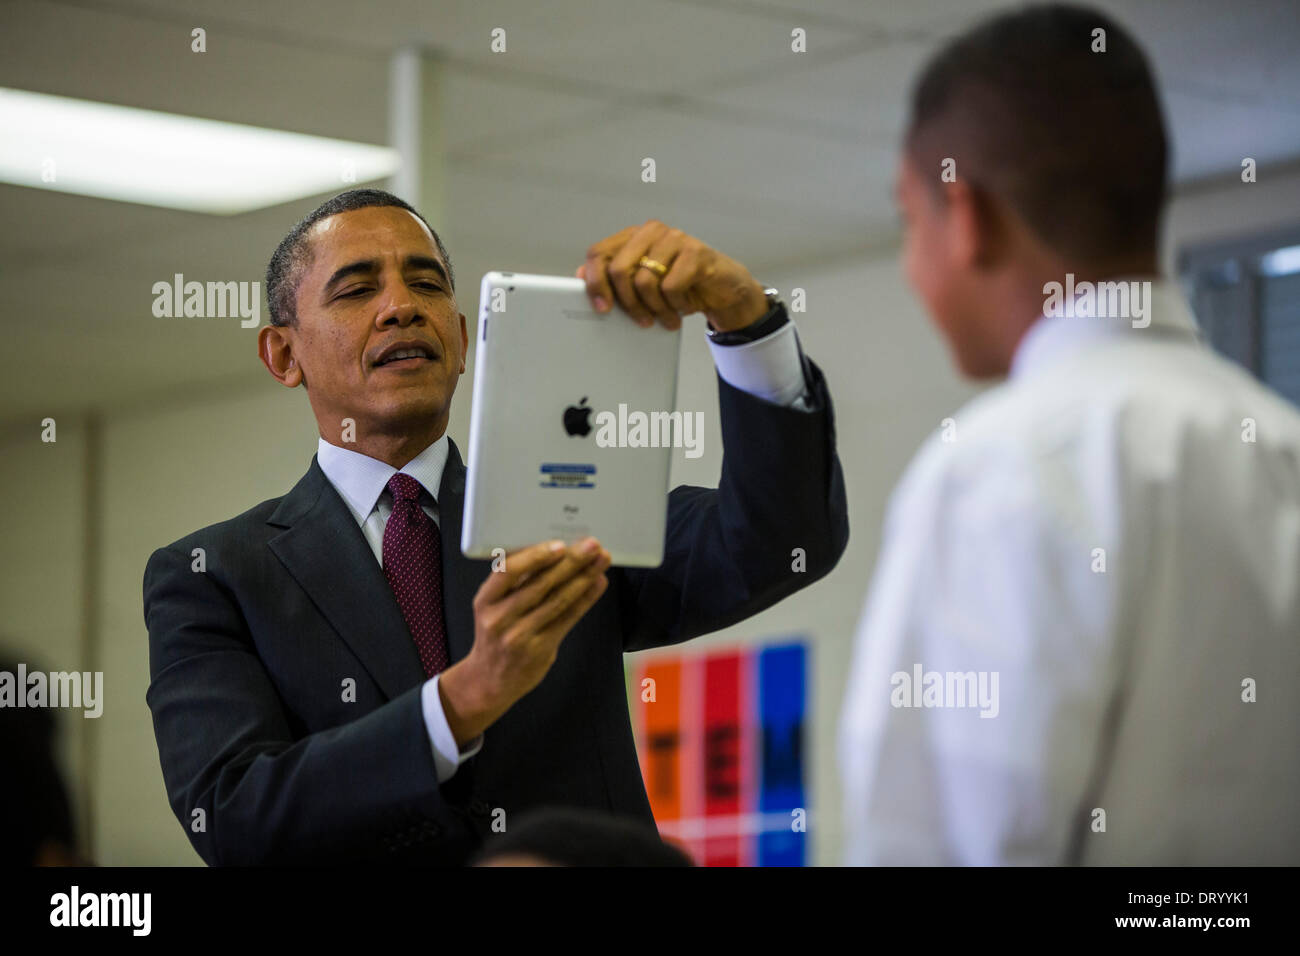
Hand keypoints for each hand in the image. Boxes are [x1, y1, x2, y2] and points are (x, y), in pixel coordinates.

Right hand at [437, 537, 610, 744]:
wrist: (489, 680)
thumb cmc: (495, 634)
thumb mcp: (492, 606)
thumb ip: (515, 583)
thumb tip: (553, 551)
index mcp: (485, 600)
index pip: (508, 572)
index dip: (535, 557)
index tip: (560, 545)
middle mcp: (499, 618)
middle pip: (540, 584)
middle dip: (570, 562)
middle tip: (592, 545)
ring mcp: (519, 636)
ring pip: (557, 601)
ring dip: (583, 578)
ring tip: (601, 561)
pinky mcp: (539, 649)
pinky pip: (567, 619)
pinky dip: (585, 599)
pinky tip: (597, 584)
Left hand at [576, 219, 768, 331]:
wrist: (724, 288)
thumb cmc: (682, 284)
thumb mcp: (645, 283)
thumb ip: (615, 277)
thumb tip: (579, 276)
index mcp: (633, 236)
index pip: (599, 253)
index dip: (595, 283)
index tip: (602, 308)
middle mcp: (651, 232)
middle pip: (618, 269)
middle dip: (627, 303)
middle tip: (641, 320)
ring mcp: (674, 239)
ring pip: (644, 281)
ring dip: (655, 309)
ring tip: (665, 317)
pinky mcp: (695, 253)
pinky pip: (670, 286)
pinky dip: (675, 305)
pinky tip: (682, 307)